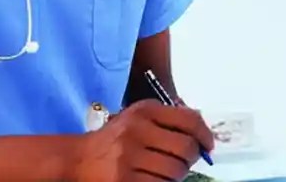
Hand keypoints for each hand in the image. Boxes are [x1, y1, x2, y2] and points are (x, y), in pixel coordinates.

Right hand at [72, 99, 214, 180]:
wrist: (78, 159)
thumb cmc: (115, 139)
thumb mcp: (138, 118)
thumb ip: (168, 120)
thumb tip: (202, 134)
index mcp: (144, 111)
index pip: (188, 119)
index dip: (205, 134)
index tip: (208, 146)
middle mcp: (137, 131)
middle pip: (185, 148)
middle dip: (191, 158)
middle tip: (186, 162)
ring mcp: (129, 157)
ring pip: (175, 171)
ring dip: (177, 175)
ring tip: (167, 172)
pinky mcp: (123, 180)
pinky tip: (157, 179)